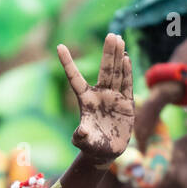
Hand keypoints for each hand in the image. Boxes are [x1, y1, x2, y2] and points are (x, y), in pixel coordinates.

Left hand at [58, 34, 134, 166]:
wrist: (106, 152)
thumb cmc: (91, 146)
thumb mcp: (84, 142)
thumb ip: (82, 136)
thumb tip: (81, 133)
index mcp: (85, 101)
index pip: (75, 78)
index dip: (68, 63)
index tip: (59, 47)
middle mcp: (99, 95)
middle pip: (104, 70)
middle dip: (108, 53)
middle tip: (111, 35)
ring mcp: (113, 97)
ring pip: (116, 73)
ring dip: (118, 57)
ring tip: (118, 39)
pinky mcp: (126, 103)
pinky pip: (127, 85)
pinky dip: (127, 72)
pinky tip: (126, 58)